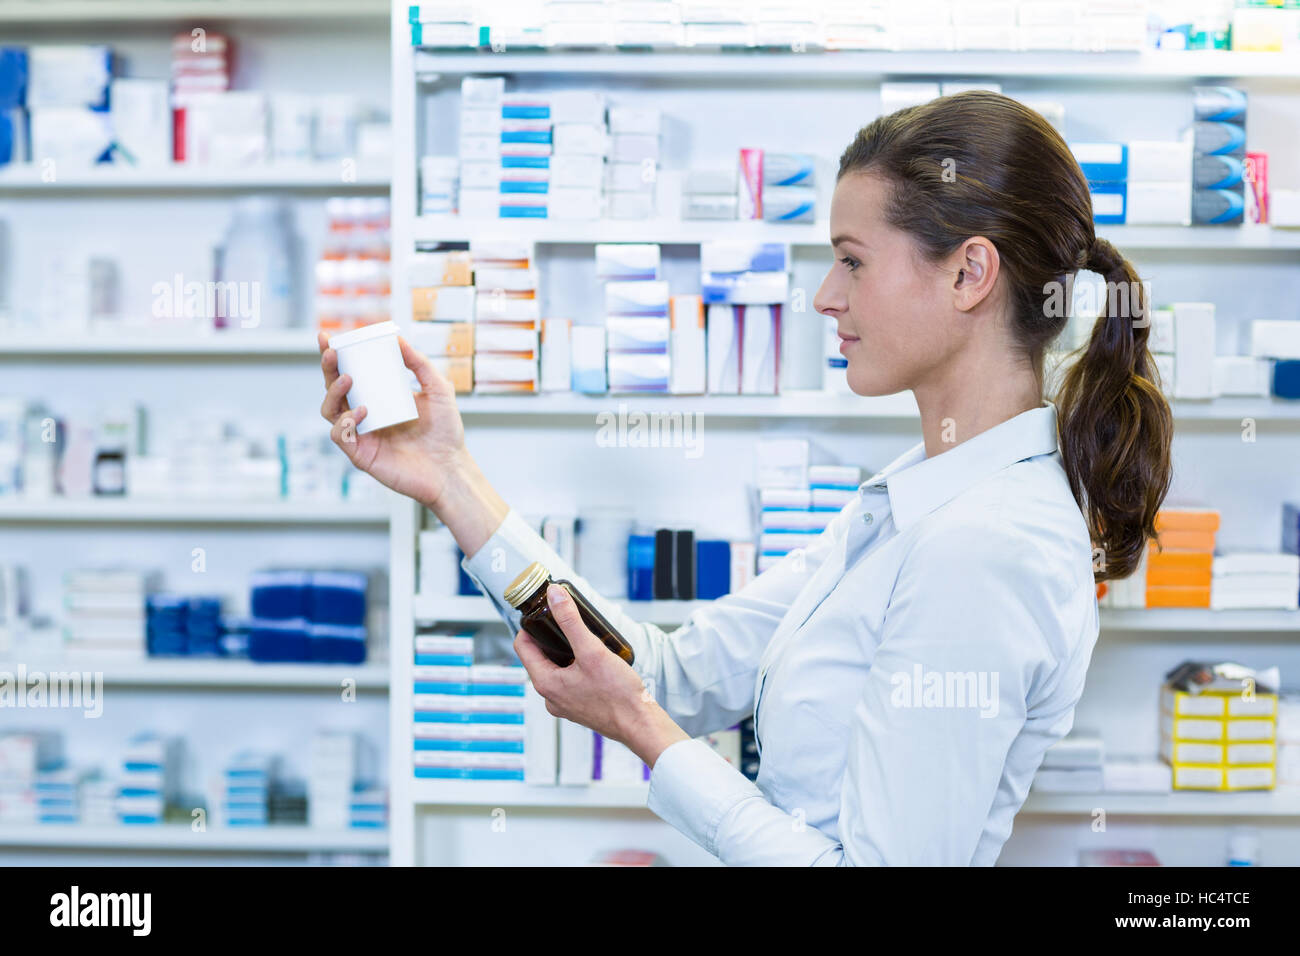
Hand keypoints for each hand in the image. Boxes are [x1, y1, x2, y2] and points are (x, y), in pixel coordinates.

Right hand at [318, 331, 466, 508]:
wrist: (451, 467)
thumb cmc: (446, 432)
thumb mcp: (438, 389)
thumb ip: (420, 364)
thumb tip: (398, 339)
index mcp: (377, 398)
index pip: (349, 374)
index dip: (334, 357)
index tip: (327, 338)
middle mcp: (364, 416)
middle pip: (333, 389)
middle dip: (328, 369)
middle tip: (331, 353)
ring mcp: (361, 435)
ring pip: (329, 411)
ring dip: (333, 392)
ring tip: (348, 379)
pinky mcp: (361, 455)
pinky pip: (341, 436)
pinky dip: (346, 421)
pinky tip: (362, 411)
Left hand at [514, 584, 689, 768]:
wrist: (639, 724)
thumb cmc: (618, 694)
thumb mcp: (592, 650)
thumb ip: (570, 621)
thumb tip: (554, 596)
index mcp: (546, 683)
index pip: (522, 646)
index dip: (530, 626)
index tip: (543, 612)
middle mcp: (550, 697)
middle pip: (539, 658)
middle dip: (550, 638)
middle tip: (565, 621)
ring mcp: (564, 705)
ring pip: (555, 670)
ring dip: (564, 653)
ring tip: (583, 640)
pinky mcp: (578, 708)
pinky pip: (568, 683)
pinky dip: (576, 668)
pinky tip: (594, 662)